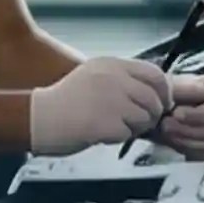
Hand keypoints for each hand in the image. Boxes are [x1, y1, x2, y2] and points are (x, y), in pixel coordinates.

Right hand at [28, 57, 171, 155]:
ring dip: (136, 127)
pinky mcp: (105, 123)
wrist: (39, 117)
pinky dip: (120, 138)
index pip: (154, 73)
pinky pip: (128, 134)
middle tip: (142, 122)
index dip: (164, 91)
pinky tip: (103, 133)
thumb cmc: (66, 102)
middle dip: (153, 114)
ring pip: (144, 117)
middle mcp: (113, 79)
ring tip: (116, 127)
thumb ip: (122, 79)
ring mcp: (110, 100)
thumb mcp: (94, 76)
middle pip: (153, 98)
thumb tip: (155, 91)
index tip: (163, 102)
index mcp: (112, 65)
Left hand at [152, 75, 203, 160]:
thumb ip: (188, 88)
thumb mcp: (177, 84)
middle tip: (165, 125)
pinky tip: (172, 140)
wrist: (166, 105)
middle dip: (187, 129)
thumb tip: (202, 91)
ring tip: (165, 132)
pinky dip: (187, 149)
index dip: (198, 114)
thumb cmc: (174, 90)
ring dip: (185, 140)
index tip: (176, 113)